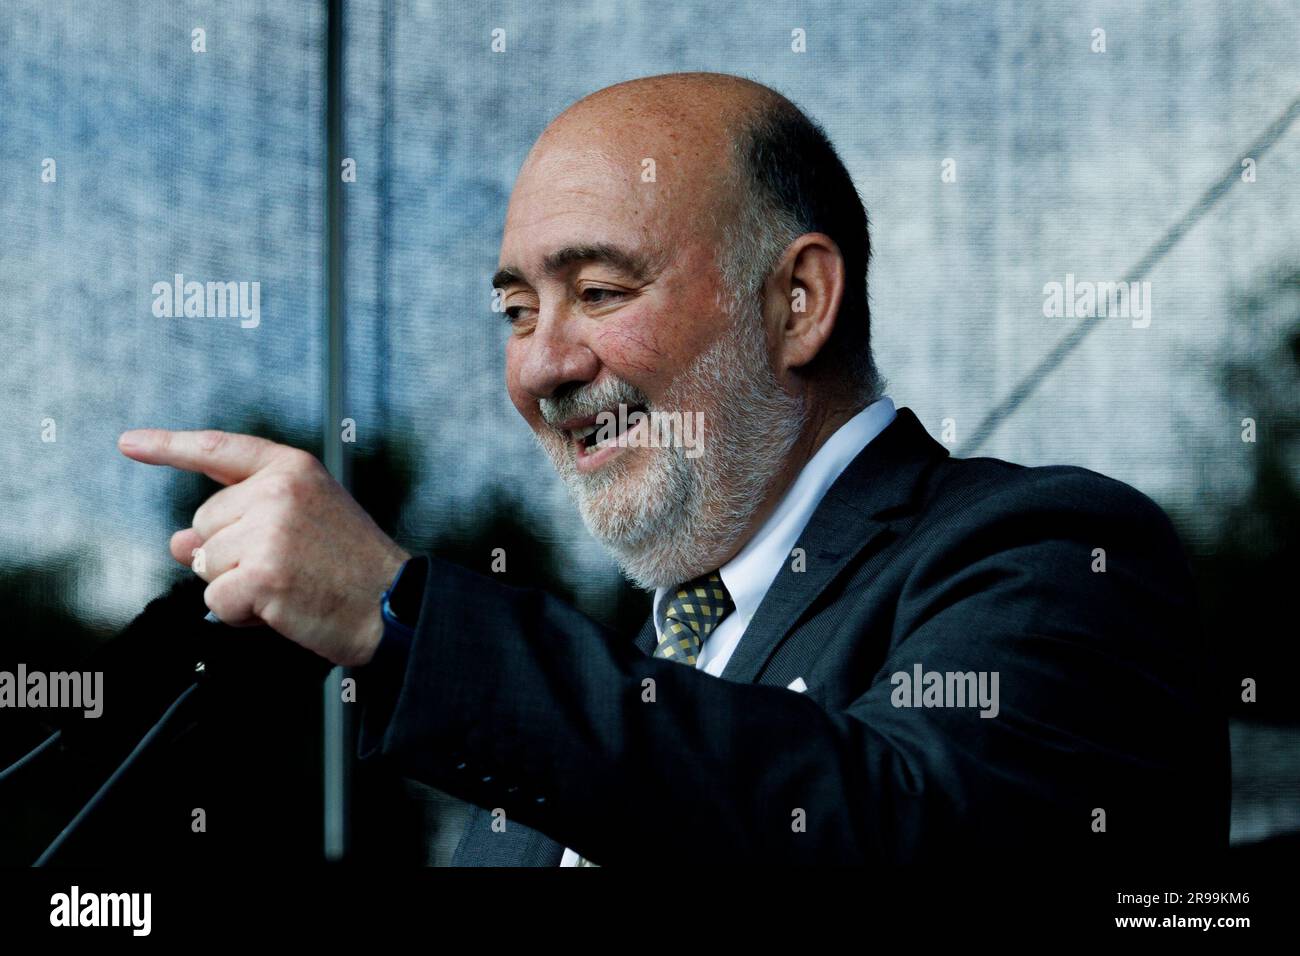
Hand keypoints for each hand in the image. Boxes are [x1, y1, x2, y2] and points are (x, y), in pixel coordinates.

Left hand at [118, 429, 409, 666]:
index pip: (218, 450)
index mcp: (292, 469)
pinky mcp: (262, 573)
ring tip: (289, 586)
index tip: (131, 443)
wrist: (393, 605)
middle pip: (204, 524)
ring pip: (207, 565)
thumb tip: (181, 544)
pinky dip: (241, 615)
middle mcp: (279, 490)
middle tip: (285, 566)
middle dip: (230, 554)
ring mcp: (269, 530)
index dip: (168, 447)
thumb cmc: (353, 568)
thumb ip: (239, 524)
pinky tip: (281, 608)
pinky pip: (217, 600)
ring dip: (237, 587)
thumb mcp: (301, 526)